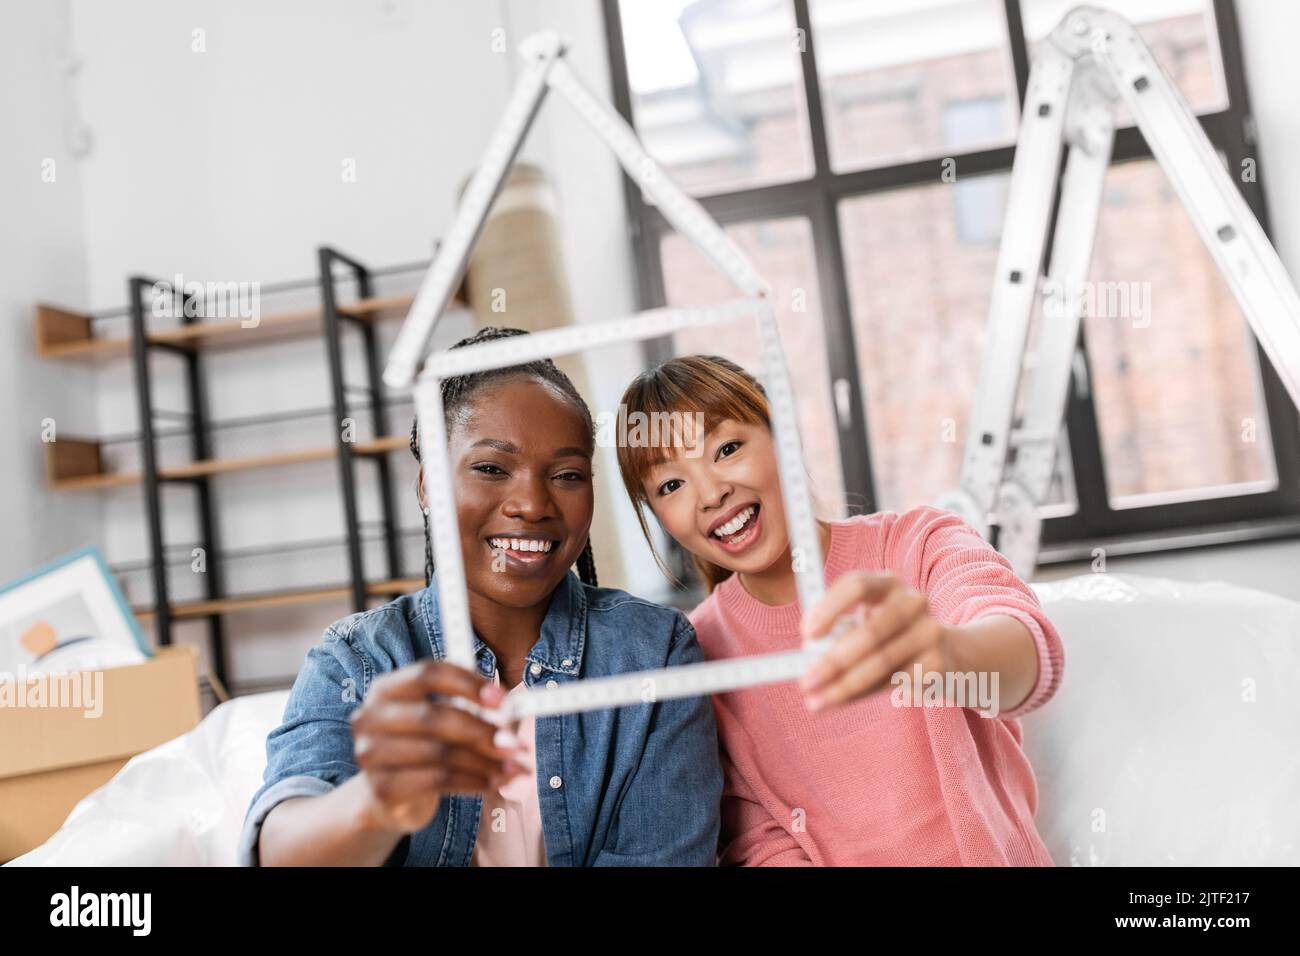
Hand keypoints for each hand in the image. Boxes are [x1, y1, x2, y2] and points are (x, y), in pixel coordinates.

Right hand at [348, 660, 525, 833]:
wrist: (384, 796)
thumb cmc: (420, 746)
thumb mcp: (439, 719)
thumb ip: (469, 707)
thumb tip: (512, 709)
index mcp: (386, 689)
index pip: (428, 674)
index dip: (467, 683)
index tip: (502, 699)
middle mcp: (371, 717)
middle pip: (434, 716)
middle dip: (482, 731)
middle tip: (516, 744)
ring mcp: (371, 754)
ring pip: (440, 753)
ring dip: (484, 762)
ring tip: (512, 768)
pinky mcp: (383, 788)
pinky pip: (438, 781)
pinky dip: (472, 781)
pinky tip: (492, 783)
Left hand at [798, 571, 953, 710]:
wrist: (947, 652)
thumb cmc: (889, 634)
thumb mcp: (866, 621)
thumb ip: (839, 632)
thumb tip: (807, 655)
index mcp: (889, 583)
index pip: (857, 585)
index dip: (830, 607)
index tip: (806, 633)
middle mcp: (913, 602)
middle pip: (870, 632)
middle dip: (832, 662)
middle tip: (805, 683)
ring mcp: (929, 632)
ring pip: (880, 664)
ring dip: (843, 687)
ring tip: (816, 701)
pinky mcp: (937, 664)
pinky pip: (892, 683)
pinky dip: (861, 695)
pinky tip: (840, 701)